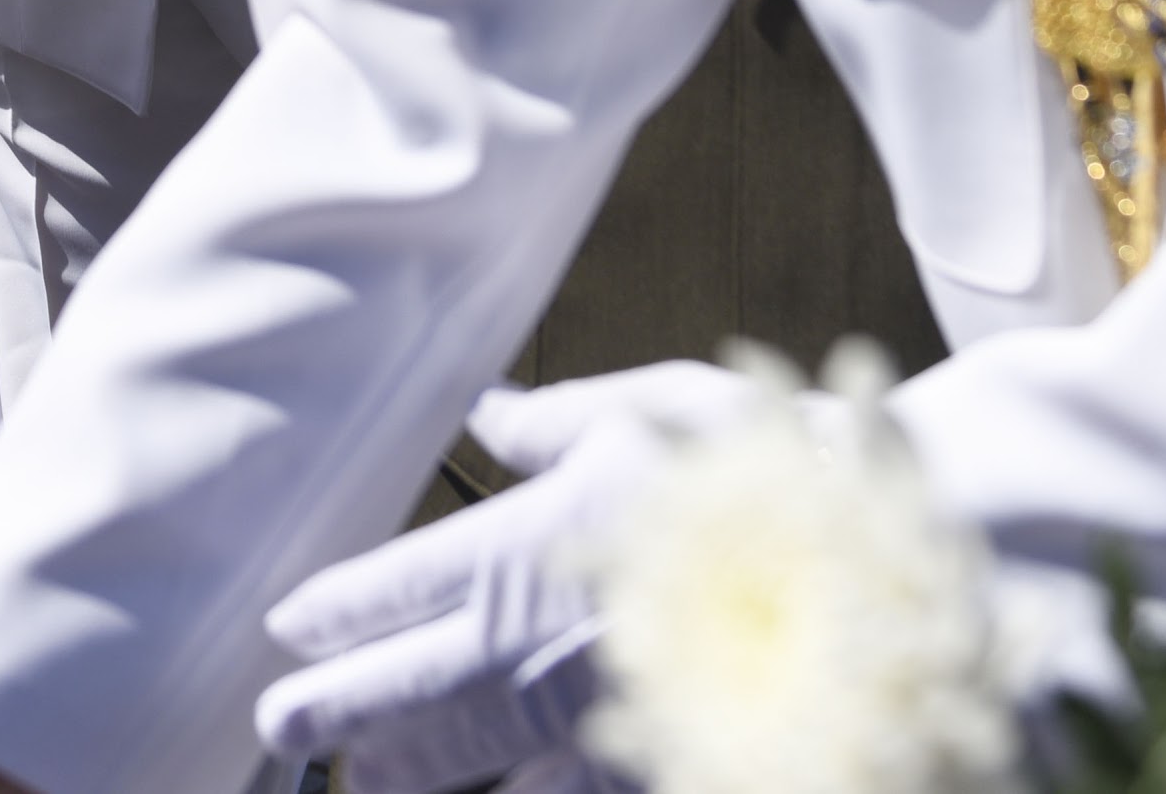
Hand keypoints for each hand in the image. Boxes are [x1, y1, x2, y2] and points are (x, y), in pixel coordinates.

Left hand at [251, 361, 760, 793]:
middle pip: (404, 693)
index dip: (335, 610)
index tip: (289, 625)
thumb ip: (553, 423)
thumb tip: (488, 408)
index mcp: (523, 550)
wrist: (888, 570)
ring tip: (368, 779)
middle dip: (333, 710)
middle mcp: (535, 648)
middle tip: (277, 725)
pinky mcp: (649, 769)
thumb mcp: (651, 412)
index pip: (394, 588)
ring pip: (467, 767)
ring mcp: (588, 724)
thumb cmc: (770, 473)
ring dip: (410, 772)